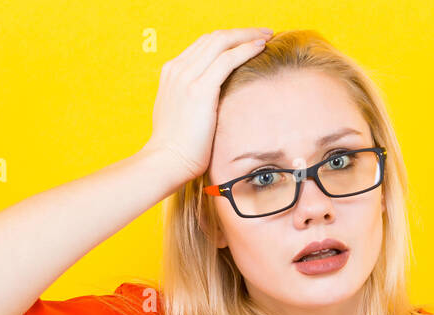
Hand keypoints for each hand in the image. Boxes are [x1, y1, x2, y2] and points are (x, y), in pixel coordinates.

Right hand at [141, 27, 274, 182]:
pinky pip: (227, 59)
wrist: (166, 162)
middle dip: (240, 32)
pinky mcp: (200, 89)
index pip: (203, 45)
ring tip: (266, 35)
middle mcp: (177, 69)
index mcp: (171, 73)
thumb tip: (207, 100)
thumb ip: (189, 99)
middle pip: (213, 38)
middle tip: (262, 33)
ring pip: (221, 42)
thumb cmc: (177, 148)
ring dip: (247, 36)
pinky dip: (245, 49)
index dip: (227, 39)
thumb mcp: (179, 114)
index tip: (246, 40)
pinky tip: (260, 47)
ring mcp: (187, 77)